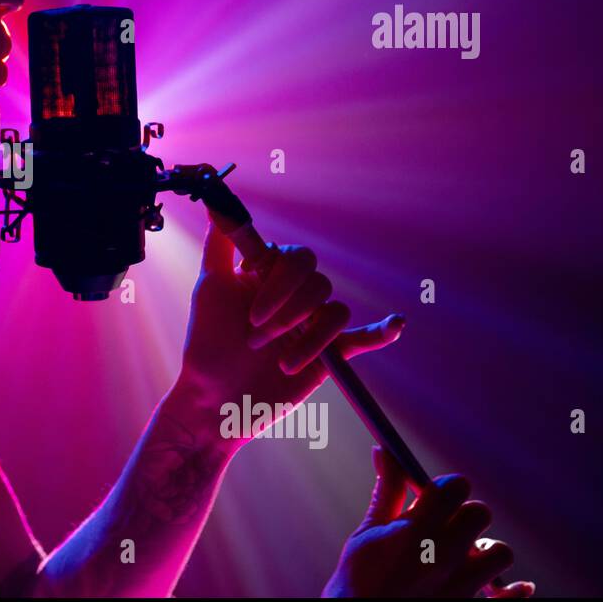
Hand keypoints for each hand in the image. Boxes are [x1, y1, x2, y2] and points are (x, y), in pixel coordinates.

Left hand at [168, 208, 403, 449]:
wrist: (215, 398)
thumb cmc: (207, 343)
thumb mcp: (209, 289)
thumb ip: (221, 246)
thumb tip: (219, 203)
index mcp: (272, 276)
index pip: (296, 258)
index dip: (279, 282)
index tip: (252, 311)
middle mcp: (295, 296)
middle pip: (317, 282)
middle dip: (287, 311)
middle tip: (255, 335)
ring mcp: (313, 324)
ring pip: (335, 310)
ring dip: (308, 336)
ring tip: (277, 359)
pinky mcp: (329, 354)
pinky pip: (363, 336)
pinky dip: (382, 330)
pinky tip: (395, 325)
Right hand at [323, 446, 535, 596]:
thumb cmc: (357, 579)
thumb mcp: (366, 532)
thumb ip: (385, 491)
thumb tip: (385, 451)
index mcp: (416, 530)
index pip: (455, 487)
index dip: (445, 487)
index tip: (434, 495)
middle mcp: (444, 556)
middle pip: (480, 514)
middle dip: (463, 514)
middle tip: (444, 524)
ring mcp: (461, 586)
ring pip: (500, 552)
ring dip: (483, 551)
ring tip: (461, 557)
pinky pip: (510, 598)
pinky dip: (515, 592)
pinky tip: (517, 587)